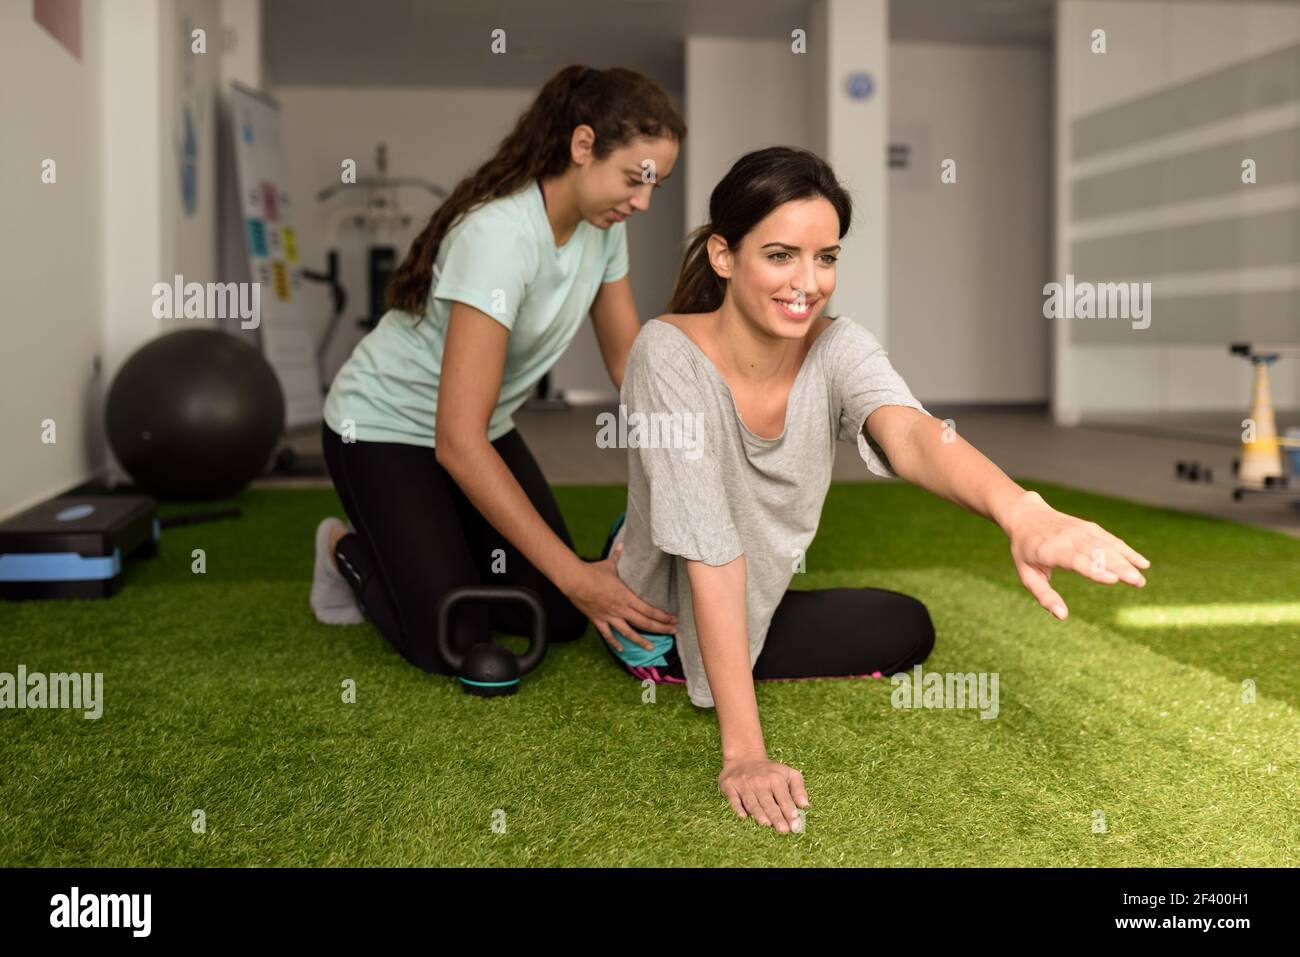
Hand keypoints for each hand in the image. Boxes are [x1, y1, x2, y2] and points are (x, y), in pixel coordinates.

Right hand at [564, 542, 677, 650]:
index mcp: (627, 596)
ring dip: (641, 641)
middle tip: (672, 632)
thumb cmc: (593, 572)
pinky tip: (622, 650)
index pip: (649, 610)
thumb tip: (622, 544)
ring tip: (651, 648)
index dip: (663, 617)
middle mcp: (621, 609)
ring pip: (628, 633)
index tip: (673, 620)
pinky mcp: (598, 620)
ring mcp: (609, 616)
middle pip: (644, 623)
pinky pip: (608, 635)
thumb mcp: (610, 564)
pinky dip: (615, 643)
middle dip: (660, 628)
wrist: (575, 580)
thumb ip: (619, 556)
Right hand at [719, 753, 808, 832]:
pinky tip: (743, 816)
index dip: (790, 811)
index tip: (796, 825)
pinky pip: (733, 799)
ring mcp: (744, 784)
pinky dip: (738, 807)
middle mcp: (760, 782)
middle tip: (783, 830)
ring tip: (766, 824)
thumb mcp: (788, 773)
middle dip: (776, 816)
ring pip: (752, 802)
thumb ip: (798, 789)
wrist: (743, 757)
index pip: (784, 798)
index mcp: (776, 778)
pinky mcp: (730, 786)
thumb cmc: (770, 771)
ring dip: (759, 813)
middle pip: (768, 802)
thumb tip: (805, 806)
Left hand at [1002, 490, 1150, 619]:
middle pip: (1096, 552)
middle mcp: (1067, 538)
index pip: (1075, 560)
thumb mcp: (1027, 575)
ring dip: (1127, 560)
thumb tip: (1062, 616)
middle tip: (1137, 582)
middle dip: (1118, 567)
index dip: (1094, 569)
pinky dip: (1126, 550)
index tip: (1113, 579)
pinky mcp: (1089, 527)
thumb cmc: (1025, 551)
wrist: (1026, 515)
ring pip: (1107, 545)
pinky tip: (1142, 562)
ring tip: (1141, 577)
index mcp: (1049, 551)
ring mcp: (1080, 531)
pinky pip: (1110, 539)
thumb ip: (1044, 596)